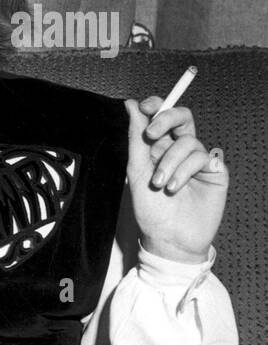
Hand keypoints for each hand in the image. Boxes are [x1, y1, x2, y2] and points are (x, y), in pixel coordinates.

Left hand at [125, 96, 227, 263]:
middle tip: (151, 135)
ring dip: (169, 162)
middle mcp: (179, 150)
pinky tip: (174, 188)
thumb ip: (135, 139)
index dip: (155, 106)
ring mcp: (197, 160)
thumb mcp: (136, 171)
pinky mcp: (214, 171)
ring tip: (160, 184)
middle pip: (182, 117)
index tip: (144, 108)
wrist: (168, 238)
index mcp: (158, 148)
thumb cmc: (150, 209)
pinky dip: (184, 170)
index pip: (160, 116)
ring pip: (188, 141)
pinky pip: (202, 157)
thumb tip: (131, 105)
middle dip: (166, 119)